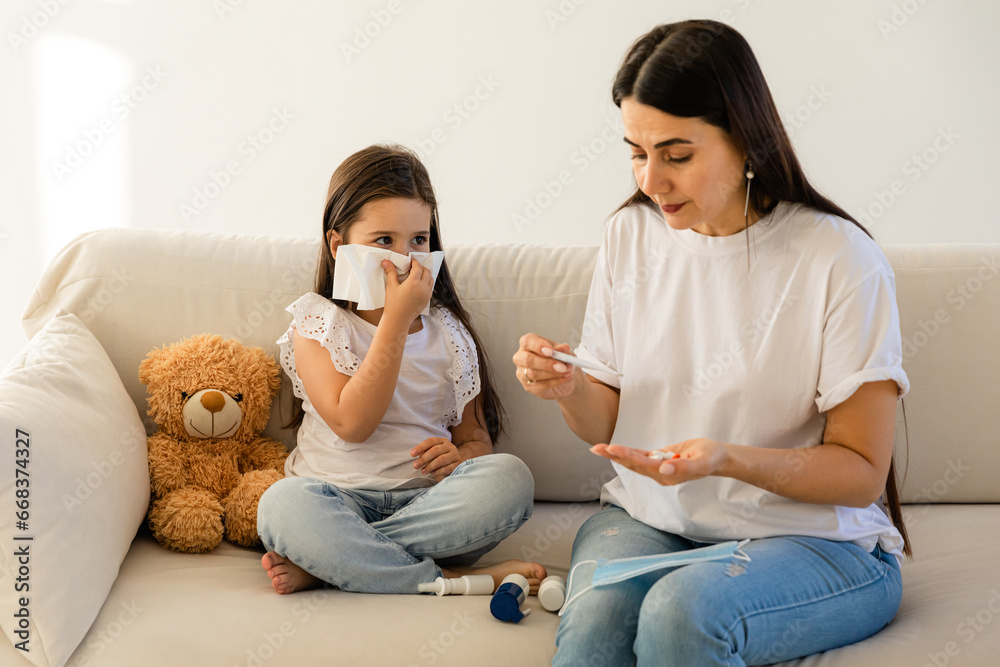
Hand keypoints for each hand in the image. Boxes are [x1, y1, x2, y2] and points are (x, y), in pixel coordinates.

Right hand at [383, 258, 432, 323]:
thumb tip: (386, 261)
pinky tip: (419, 284)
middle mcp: (423, 288)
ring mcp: (426, 294)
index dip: (414, 261)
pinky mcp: (427, 300)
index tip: (410, 260)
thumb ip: (391, 272)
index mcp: (413, 283)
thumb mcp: (391, 286)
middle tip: (413, 267)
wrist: (398, 320)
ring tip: (417, 275)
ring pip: (431, 279)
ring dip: (426, 274)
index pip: (418, 267)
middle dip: (421, 267)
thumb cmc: (393, 304)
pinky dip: (427, 282)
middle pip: (427, 271)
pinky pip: (430, 287)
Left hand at [411, 437, 461, 481]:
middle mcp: (449, 446)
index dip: (420, 447)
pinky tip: (432, 473)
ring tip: (422, 471)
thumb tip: (417, 457)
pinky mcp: (458, 464)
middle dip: (424, 458)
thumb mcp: (432, 453)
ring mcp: (455, 454)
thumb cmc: (440, 458)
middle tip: (415, 465)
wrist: (455, 464)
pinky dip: (438, 471)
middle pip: (435, 450)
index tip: (412, 454)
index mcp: (442, 440)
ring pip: (441, 459)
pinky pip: (447, 468)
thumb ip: (425, 453)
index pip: (430, 441)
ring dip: (430, 466)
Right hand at [511, 334, 579, 399]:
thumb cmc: (560, 360)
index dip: (538, 346)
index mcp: (528, 343)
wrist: (564, 375)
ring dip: (554, 373)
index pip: (527, 341)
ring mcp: (522, 373)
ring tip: (567, 371)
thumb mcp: (564, 351)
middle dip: (547, 363)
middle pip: (528, 359)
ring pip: (534, 374)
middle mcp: (521, 357)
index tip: (551, 351)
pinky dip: (556, 381)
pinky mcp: (529, 386)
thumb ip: (563, 350)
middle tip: (563, 366)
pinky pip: (540, 385)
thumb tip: (564, 348)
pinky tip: (565, 378)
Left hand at [590, 439, 730, 485]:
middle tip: (595, 448)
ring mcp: (658, 468)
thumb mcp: (702, 462)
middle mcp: (659, 474)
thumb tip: (664, 468)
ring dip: (616, 454)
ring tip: (598, 448)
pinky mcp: (659, 460)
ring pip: (633, 461)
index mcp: (668, 475)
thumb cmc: (712, 458)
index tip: (613, 448)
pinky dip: (627, 452)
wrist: (717, 457)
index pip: (643, 465)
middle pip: (633, 464)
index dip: (627, 456)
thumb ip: (685, 467)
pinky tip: (614, 449)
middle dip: (614, 456)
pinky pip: (640, 456)